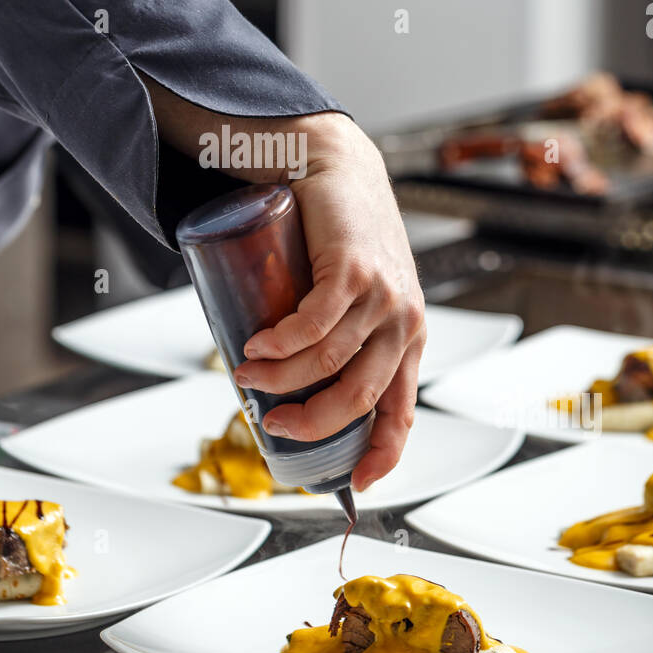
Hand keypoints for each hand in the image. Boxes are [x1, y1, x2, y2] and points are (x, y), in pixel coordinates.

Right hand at [232, 114, 424, 490]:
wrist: (337, 167)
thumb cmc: (336, 239)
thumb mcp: (352, 299)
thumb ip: (331, 339)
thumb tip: (276, 391)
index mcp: (408, 341)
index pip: (401, 415)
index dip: (380, 457)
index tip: (352, 486)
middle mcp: (405, 324)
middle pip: (358, 399)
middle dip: (308, 423)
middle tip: (267, 421)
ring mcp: (385, 296)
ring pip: (329, 362)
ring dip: (279, 378)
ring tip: (244, 373)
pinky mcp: (356, 269)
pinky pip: (317, 323)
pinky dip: (282, 342)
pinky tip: (257, 345)